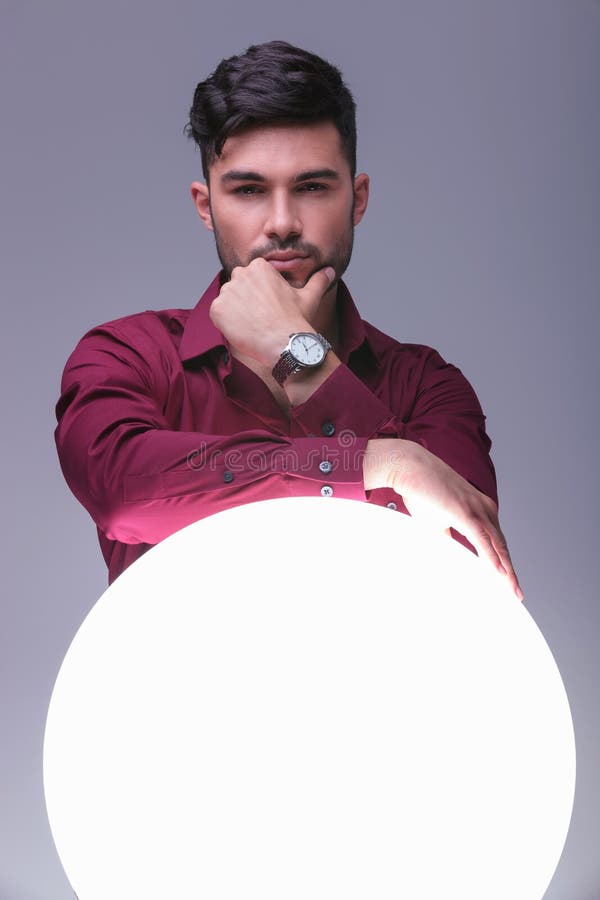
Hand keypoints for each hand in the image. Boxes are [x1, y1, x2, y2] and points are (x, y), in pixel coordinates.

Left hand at [209, 258, 335, 366]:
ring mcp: (227, 292)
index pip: (251, 278)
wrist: (284, 343)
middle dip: (245, 301)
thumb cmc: (296, 320)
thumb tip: (330, 271)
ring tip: (253, 326)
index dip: (259, 295)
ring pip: (227, 301)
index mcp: (259, 266)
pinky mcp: (217, 309)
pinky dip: (226, 324)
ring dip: (235, 312)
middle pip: (238, 287)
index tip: (267, 308)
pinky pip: (217, 315)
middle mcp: (240, 274)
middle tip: (260, 317)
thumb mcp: (309, 296)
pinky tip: (243, 331)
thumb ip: (318, 280)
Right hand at [364, 438, 523, 600]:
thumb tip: (450, 552)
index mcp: (480, 509)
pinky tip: (500, 573)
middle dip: (510, 572)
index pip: (496, 541)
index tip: (508, 581)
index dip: (503, 562)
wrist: (410, 466)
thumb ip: (448, 537)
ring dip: (506, 570)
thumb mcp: (437, 520)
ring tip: (513, 591)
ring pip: (498, 546)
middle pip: (502, 546)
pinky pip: (484, 541)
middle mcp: (485, 509)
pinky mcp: (466, 512)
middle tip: (517, 594)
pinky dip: (493, 558)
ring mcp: (477, 510)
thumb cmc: (421, 490)